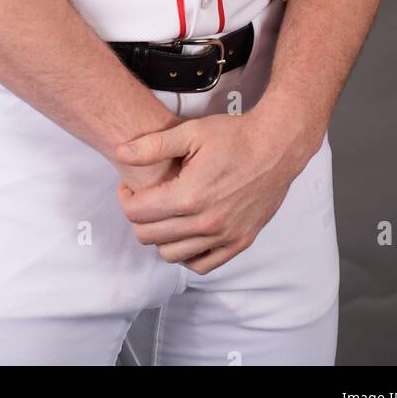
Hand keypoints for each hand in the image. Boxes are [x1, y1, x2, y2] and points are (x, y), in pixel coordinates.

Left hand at [112, 101, 322, 274]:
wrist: (276, 146)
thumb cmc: (234, 136)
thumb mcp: (190, 132)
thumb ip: (152, 145)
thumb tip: (120, 152)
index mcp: (189, 196)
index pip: (136, 214)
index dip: (126, 198)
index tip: (130, 186)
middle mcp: (206, 223)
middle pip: (149, 237)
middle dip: (139, 217)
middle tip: (146, 198)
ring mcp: (224, 236)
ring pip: (172, 255)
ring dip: (161, 237)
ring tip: (165, 213)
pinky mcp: (240, 242)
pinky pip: (202, 265)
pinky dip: (188, 254)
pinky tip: (186, 232)